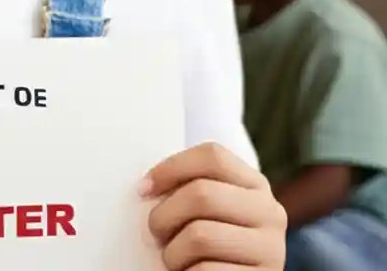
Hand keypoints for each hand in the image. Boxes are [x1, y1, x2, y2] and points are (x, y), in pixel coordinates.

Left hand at [145, 142, 286, 269]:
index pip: (213, 156)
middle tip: (156, 233)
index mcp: (254, 185)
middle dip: (164, 216)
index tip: (144, 190)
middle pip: (201, 194)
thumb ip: (190, 190)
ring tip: (175, 259)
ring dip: (173, 252)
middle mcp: (269, 212)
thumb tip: (147, 188)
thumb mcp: (206, 211)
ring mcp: (270, 248)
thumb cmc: (208, 247)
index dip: (170, 168)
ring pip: (200, 236)